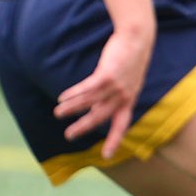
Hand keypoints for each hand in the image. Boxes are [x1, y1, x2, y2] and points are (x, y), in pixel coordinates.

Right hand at [55, 25, 154, 159]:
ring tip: (58, 113)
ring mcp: (116, 86)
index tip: (107, 156)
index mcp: (130, 100)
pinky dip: (73, 94)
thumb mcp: (127, 81)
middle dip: (84, 127)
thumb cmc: (130, 60)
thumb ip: (115, 96)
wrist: (137, 39)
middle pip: (101, 117)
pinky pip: (87, 89)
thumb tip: (97, 109)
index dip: (115, 140)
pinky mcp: (107, 75)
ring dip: (72, 108)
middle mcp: (124, 96)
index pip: (123, 125)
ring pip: (90, 102)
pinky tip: (62, 97)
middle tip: (68, 135)